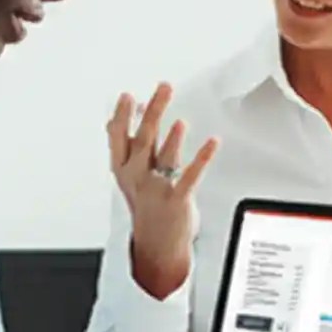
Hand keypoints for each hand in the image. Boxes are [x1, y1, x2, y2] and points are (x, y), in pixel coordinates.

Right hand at [107, 83, 217, 298]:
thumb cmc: (145, 202)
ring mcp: (157, 189)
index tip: (127, 96)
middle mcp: (137, 177)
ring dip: (172, 140)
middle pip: (144, 140)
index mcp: (123, 169)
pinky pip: (190, 176)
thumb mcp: (130, 171)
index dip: (122, 117)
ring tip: (180, 122)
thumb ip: (131, 140)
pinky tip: (212, 142)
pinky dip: (202, 158)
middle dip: (153, 113)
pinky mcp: (178, 199)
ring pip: (164, 159)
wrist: (156, 242)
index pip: (119, 138)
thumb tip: (124, 111)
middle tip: (163, 89)